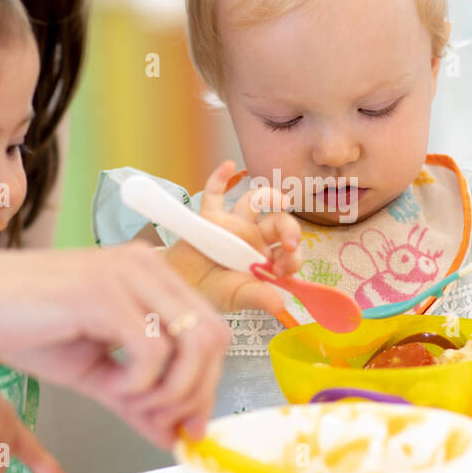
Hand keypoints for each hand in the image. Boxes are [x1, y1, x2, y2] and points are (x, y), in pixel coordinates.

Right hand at [0, 242, 229, 448]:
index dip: (208, 384)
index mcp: (150, 274)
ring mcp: (128, 274)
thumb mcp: (91, 370)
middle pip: (214, 337)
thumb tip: (173, 436)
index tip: (187, 426)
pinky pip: (152, 353)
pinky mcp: (104, 293)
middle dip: (196, 393)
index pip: (211, 330)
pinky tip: (107, 386)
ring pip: (194, 343)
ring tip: (130, 403)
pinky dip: (137, 385)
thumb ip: (136, 399)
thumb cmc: (18, 323)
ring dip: (170, 391)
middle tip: (163, 425)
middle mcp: (148, 265)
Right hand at [164, 160, 304, 315]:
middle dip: (288, 229)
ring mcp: (233, 224)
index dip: (292, 256)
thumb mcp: (236, 298)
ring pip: (253, 202)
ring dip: (267, 196)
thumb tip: (280, 306)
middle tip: (289, 243)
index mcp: (266, 258)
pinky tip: (228, 166)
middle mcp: (254, 237)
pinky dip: (220, 178)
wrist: (179, 285)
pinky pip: (214, 193)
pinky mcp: (210, 217)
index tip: (284, 269)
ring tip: (278, 200)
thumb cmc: (212, 292)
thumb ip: (257, 298)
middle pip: (277, 222)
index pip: (288, 251)